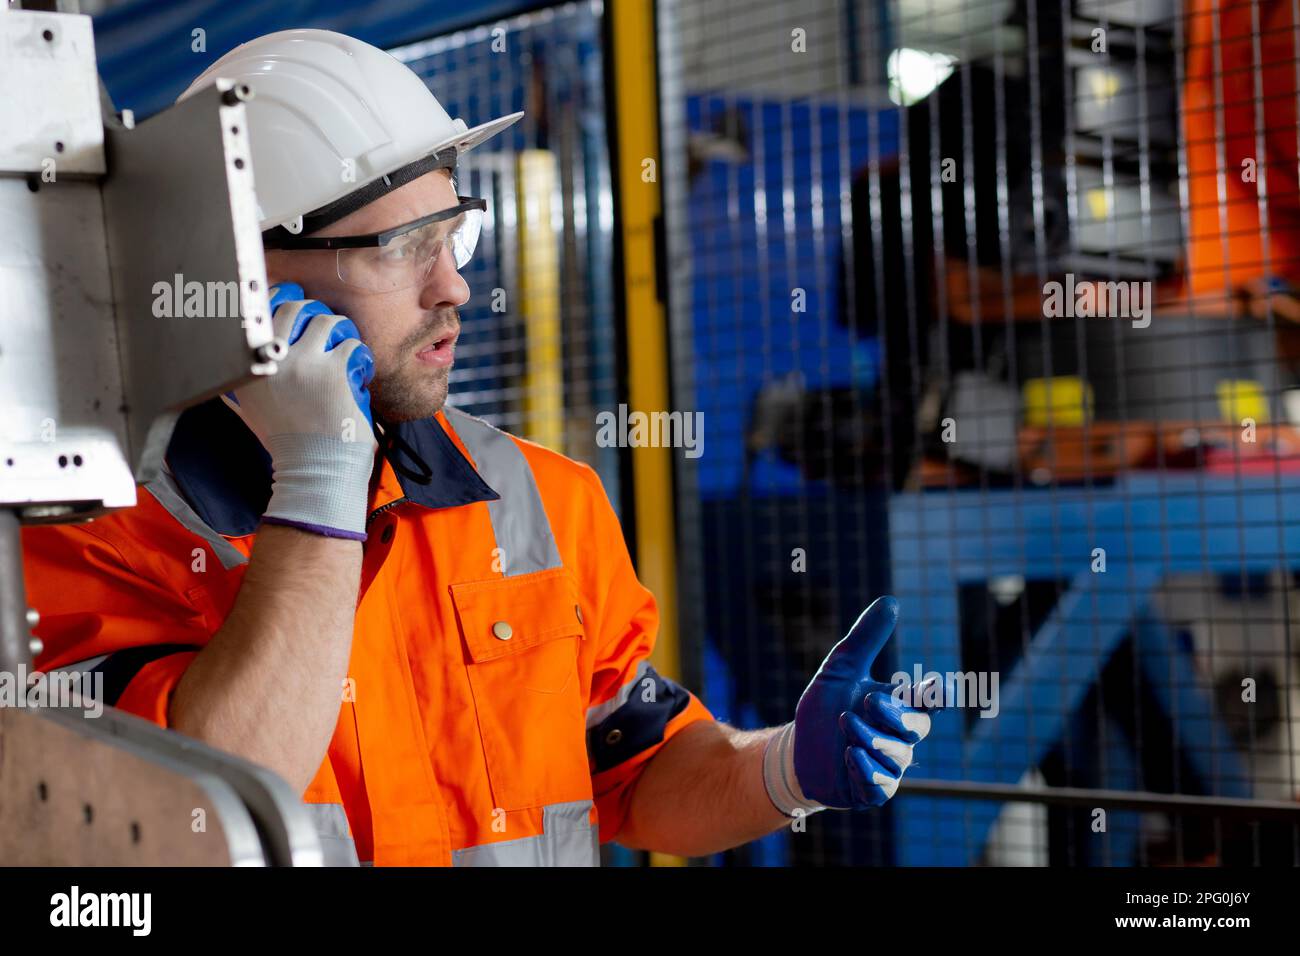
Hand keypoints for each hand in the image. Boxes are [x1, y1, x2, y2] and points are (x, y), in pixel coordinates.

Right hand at [223, 282, 376, 539]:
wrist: (314, 472)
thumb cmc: (289, 444)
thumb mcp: (253, 410)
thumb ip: (247, 381)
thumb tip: (241, 355)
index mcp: (247, 367)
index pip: (254, 315)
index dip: (274, 300)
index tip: (288, 298)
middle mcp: (271, 359)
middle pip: (290, 307)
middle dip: (310, 310)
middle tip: (323, 326)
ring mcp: (303, 363)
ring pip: (324, 320)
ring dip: (339, 329)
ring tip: (344, 347)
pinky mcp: (334, 371)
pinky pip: (351, 344)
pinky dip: (359, 353)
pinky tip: (359, 372)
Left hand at [763, 596, 934, 813]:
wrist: (797, 747)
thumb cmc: (825, 706)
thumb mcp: (841, 667)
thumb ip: (866, 638)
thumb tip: (891, 601)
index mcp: (900, 706)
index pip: (931, 700)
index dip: (939, 694)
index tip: (939, 687)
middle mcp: (901, 738)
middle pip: (917, 728)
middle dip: (893, 715)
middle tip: (866, 701)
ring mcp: (889, 766)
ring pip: (897, 757)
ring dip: (870, 739)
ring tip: (844, 723)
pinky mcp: (871, 791)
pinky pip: (881, 787)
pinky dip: (867, 771)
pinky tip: (850, 756)